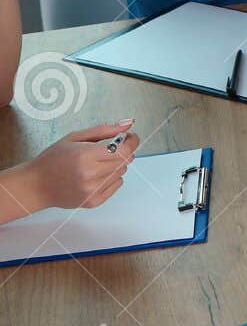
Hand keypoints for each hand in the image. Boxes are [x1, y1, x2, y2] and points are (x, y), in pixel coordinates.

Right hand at [22, 122, 137, 210]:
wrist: (35, 185)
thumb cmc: (53, 159)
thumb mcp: (74, 137)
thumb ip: (104, 130)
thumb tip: (129, 123)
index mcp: (85, 156)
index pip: (124, 150)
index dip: (132, 141)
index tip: (130, 137)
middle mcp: (90, 174)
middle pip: (125, 161)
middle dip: (123, 151)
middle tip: (110, 149)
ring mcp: (92, 190)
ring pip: (121, 172)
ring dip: (116, 164)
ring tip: (97, 163)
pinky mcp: (93, 202)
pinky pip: (116, 185)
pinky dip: (112, 177)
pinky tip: (96, 175)